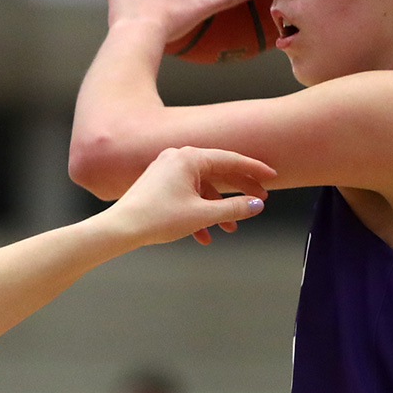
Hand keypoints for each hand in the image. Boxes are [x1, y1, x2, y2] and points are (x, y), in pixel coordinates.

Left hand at [105, 146, 273, 245]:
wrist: (121, 228)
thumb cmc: (157, 218)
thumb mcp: (202, 214)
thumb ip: (233, 208)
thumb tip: (255, 205)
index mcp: (189, 158)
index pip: (231, 160)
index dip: (254, 170)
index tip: (271, 177)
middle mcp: (177, 158)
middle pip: (218, 172)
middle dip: (239, 191)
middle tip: (259, 201)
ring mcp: (166, 170)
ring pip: (202, 187)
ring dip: (218, 208)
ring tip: (230, 227)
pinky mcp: (159, 184)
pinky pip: (186, 194)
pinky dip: (198, 212)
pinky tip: (203, 235)